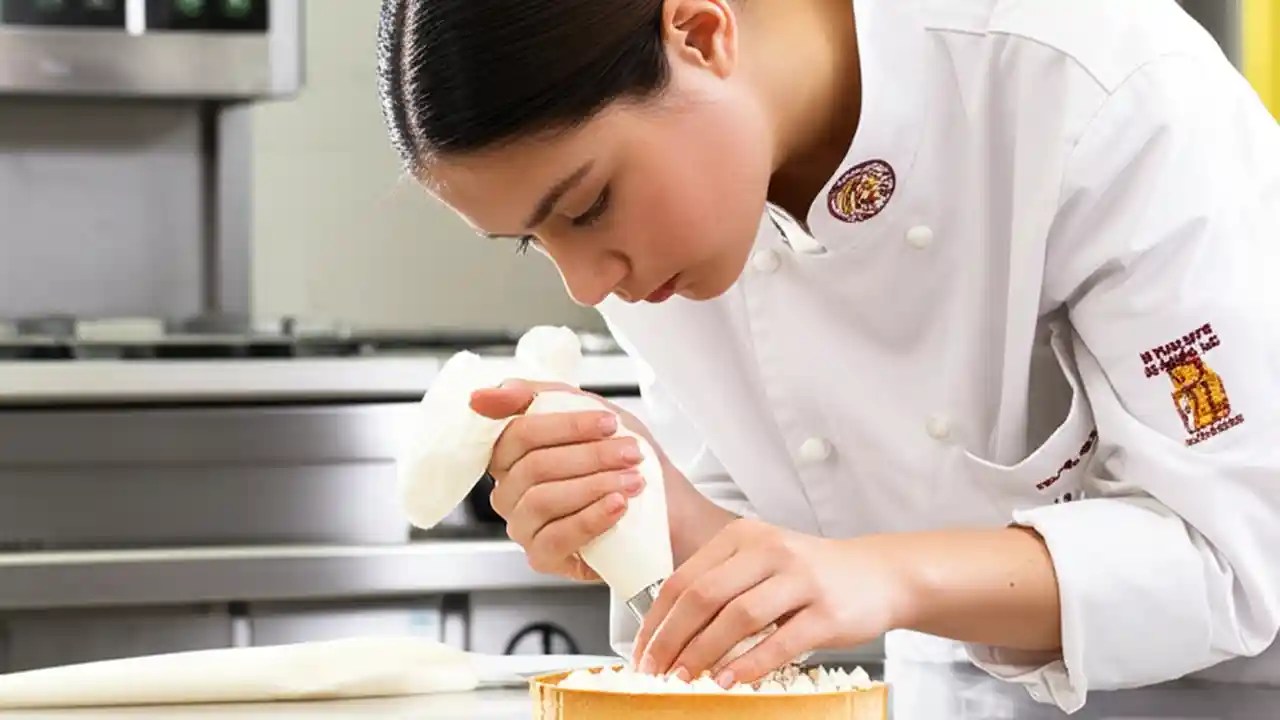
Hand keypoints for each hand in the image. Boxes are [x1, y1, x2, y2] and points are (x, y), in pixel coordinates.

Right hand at [471, 381, 660, 581]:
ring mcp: (523, 526)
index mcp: (512, 454)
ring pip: (542, 500)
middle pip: (534, 466)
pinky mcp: (542, 557)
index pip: (518, 433)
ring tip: (631, 480)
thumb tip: (480, 397)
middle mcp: (510, 491)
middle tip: (629, 452)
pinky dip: (591, 518)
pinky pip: (555, 538)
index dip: (566, 426)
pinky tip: (618, 506)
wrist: (667, 509)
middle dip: (590, 456)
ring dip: (595, 486)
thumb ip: (536, 395)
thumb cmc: (623, 462)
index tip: (608, 422)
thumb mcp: (589, 413)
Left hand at [632, 519, 910, 685]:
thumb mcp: (761, 563)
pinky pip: (780, 640)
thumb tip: (668, 633)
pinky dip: (749, 664)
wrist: (879, 574)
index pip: (684, 578)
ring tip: (685, 678)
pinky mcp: (827, 611)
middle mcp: (769, 550)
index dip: (657, 619)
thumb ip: (721, 586)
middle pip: (704, 596)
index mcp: (743, 537)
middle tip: (655, 671)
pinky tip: (728, 681)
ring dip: (704, 652)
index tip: (642, 652)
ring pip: (738, 616)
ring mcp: (800, 579)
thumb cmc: (810, 574)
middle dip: (672, 638)